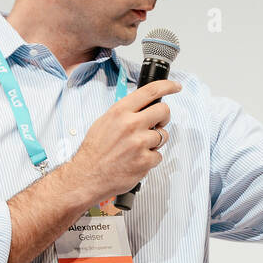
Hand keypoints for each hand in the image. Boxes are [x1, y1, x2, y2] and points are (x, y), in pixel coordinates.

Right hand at [65, 79, 181, 200]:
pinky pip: (159, 155)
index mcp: (120, 112)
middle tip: (158, 123)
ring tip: (139, 147)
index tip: (175, 87)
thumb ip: (124, 113)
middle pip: (164, 111)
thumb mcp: (105, 122)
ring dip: (155, 141)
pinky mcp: (145, 160)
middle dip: (164, 117)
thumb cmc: (94, 151)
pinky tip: (137, 160)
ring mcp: (139, 143)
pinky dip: (151, 159)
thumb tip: (142, 108)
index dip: (167, 87)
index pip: (150, 92)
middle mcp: (131, 125)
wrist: (87, 175)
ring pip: (163, 135)